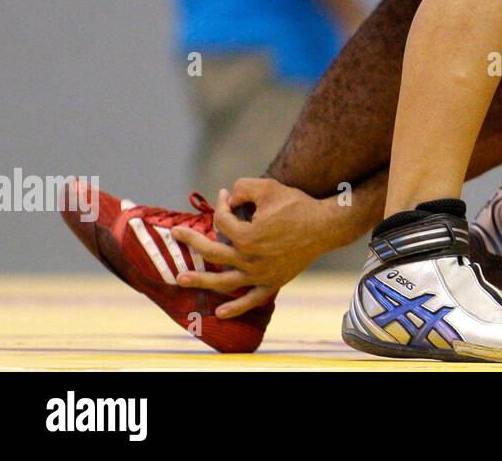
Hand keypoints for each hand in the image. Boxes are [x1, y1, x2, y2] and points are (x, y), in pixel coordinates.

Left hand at [171, 178, 336, 317]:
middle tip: (175, 234)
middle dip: (192, 241)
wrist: (326, 225)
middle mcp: (250, 258)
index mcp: (248, 236)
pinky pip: (252, 299)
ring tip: (179, 277)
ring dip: (200, 279)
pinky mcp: (273, 281)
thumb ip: (243, 188)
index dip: (220, 205)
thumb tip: (227, 198)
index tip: (224, 195)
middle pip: (213, 251)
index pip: (222, 221)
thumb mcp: (268, 187)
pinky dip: (236, 308)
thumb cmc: (297, 205)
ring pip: (225, 280)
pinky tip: (220, 313)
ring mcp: (261, 273)